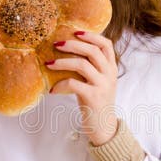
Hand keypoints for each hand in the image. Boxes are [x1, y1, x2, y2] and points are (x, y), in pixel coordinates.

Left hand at [47, 31, 117, 145]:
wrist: (103, 128)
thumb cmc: (96, 103)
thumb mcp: (97, 82)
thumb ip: (90, 68)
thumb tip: (67, 52)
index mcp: (111, 68)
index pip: (106, 45)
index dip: (92, 36)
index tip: (76, 32)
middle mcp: (110, 74)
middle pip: (92, 51)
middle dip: (72, 45)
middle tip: (56, 44)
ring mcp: (103, 85)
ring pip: (82, 65)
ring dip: (63, 62)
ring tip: (49, 64)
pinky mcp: (94, 97)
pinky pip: (74, 84)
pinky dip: (61, 84)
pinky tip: (53, 90)